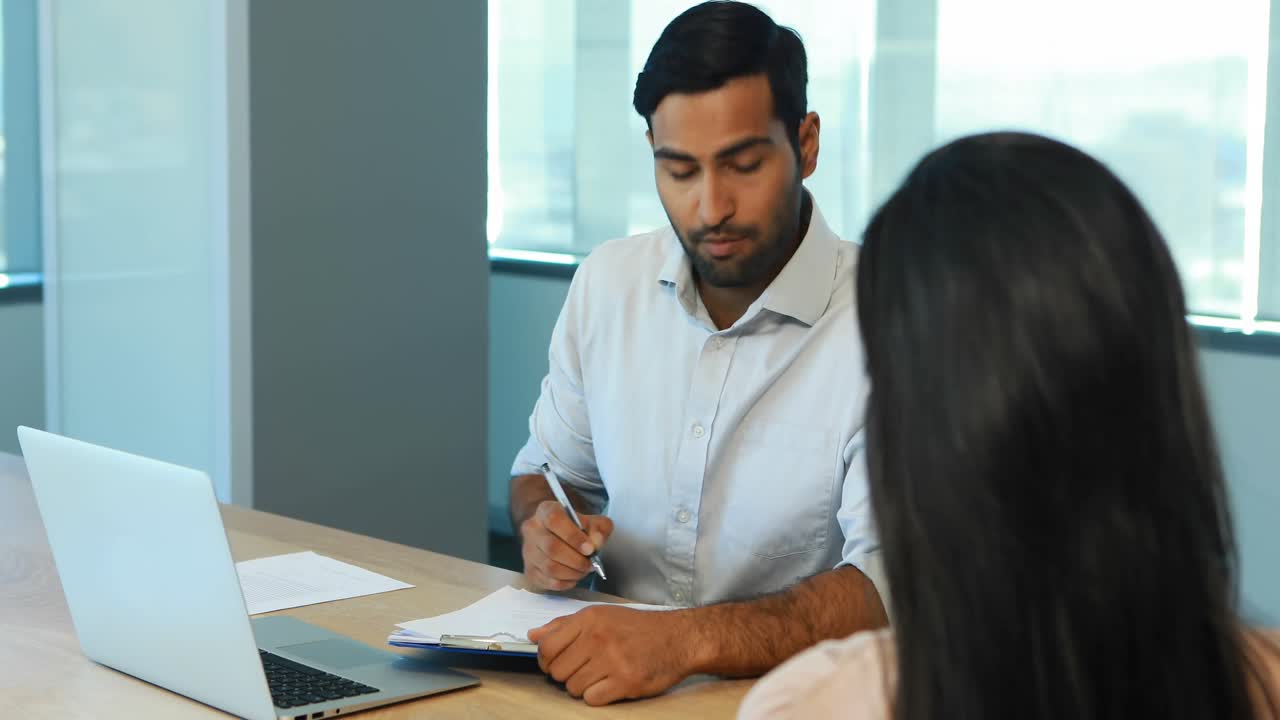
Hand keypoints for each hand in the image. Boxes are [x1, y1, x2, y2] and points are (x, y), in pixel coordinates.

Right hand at [519, 500, 612, 590]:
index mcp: (546, 510)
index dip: (573, 536)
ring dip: (572, 572)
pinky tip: (573, 576)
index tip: (590, 549)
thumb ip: (599, 529)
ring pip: (549, 567)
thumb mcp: (593, 522)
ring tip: (583, 570)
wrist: (559, 538)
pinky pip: (548, 581)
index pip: (554, 520)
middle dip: (576, 560)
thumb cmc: (577, 529)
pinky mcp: (530, 570)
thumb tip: (596, 542)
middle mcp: (532, 529)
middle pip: (552, 547)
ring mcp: (528, 551)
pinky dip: (566, 582)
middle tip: (590, 564)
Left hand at [528, 605, 699, 705]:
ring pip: (572, 688)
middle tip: (583, 670)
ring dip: (582, 686)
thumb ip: (564, 625)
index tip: (554, 663)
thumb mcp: (601, 615)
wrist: (678, 638)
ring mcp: (612, 661)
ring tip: (599, 676)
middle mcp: (598, 638)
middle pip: (557, 671)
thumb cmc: (638, 628)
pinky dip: (597, 696)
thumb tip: (534, 635)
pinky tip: (609, 685)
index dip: (545, 660)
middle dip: (566, 674)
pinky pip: (592, 699)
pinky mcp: (626, 682)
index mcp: (589, 619)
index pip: (547, 647)